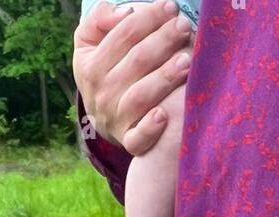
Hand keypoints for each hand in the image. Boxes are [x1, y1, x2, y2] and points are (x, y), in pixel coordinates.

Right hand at [73, 0, 193, 155]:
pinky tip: (164, 115)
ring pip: (141, 96)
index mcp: (91, 65)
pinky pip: (138, 139)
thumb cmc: (105, 72)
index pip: (123, 35)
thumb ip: (99, 21)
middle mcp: (102, 93)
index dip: (148, 19)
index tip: (170, 7)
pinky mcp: (130, 142)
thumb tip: (123, 14)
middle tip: (185, 26)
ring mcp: (116, 120)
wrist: (103, 119)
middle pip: (137, 62)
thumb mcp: (91, 44)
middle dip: (163, 41)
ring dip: (165, 78)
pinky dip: (150, 128)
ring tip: (187, 60)